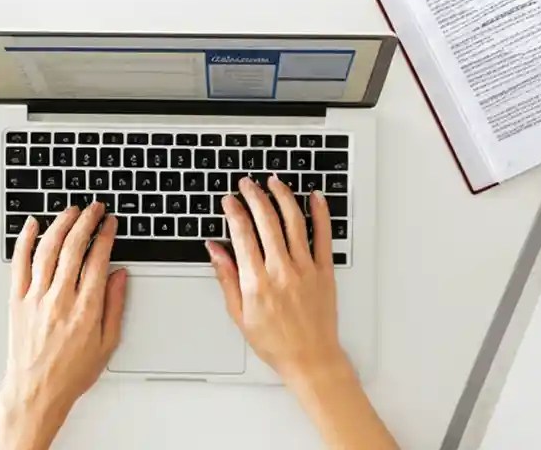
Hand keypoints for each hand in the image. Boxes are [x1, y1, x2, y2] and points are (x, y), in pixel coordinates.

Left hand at [0, 202, 126, 449]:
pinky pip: (19, 263)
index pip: (98, 259)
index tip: (110, 223)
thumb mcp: (107, 344)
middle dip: (86, 221)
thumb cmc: (71, 373)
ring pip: (48, 249)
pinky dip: (25, 240)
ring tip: (71, 211)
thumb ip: (114, 306)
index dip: (106, 235)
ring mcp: (35, 298)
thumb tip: (119, 276)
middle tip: (94, 209)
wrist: (35, 392)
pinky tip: (32, 225)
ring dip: (61, 224)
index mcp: (86, 309)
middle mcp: (60, 299)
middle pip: (74, 247)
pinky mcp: (16, 300)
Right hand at [207, 176, 345, 384]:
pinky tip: (315, 197)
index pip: (242, 234)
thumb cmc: (275, 341)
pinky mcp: (325, 271)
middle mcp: (281, 271)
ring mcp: (305, 269)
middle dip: (254, 196)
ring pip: (294, 222)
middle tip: (247, 184)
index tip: (229, 200)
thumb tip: (215, 249)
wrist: (310, 358)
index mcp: (256, 282)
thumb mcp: (239, 314)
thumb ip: (226, 278)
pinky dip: (320, 213)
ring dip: (282, 197)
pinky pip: (324, 236)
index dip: (234, 211)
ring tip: (274, 182)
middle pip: (266, 221)